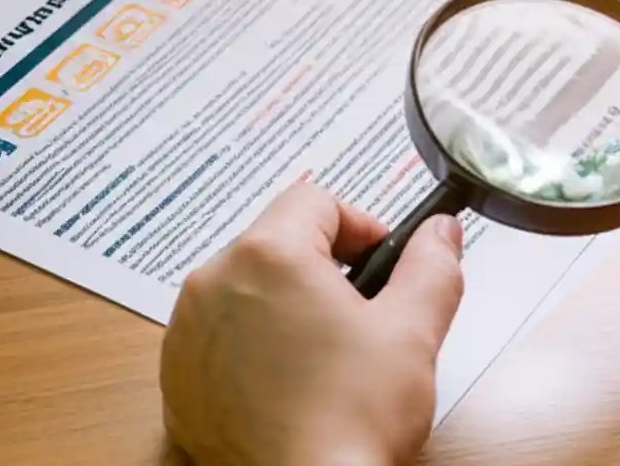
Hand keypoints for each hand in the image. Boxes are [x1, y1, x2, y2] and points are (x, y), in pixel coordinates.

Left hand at [160, 183, 463, 465]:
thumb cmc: (351, 419)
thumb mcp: (414, 330)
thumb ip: (432, 265)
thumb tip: (440, 233)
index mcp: (267, 256)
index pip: (315, 201)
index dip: (361, 225)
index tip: (385, 262)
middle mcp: (212, 284)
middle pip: (278, 242)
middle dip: (325, 268)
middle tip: (365, 315)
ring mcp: (186, 334)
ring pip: (248, 289)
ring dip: (288, 305)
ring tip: (330, 354)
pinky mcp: (178, 380)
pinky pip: (221, 337)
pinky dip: (255, 347)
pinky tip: (293, 383)